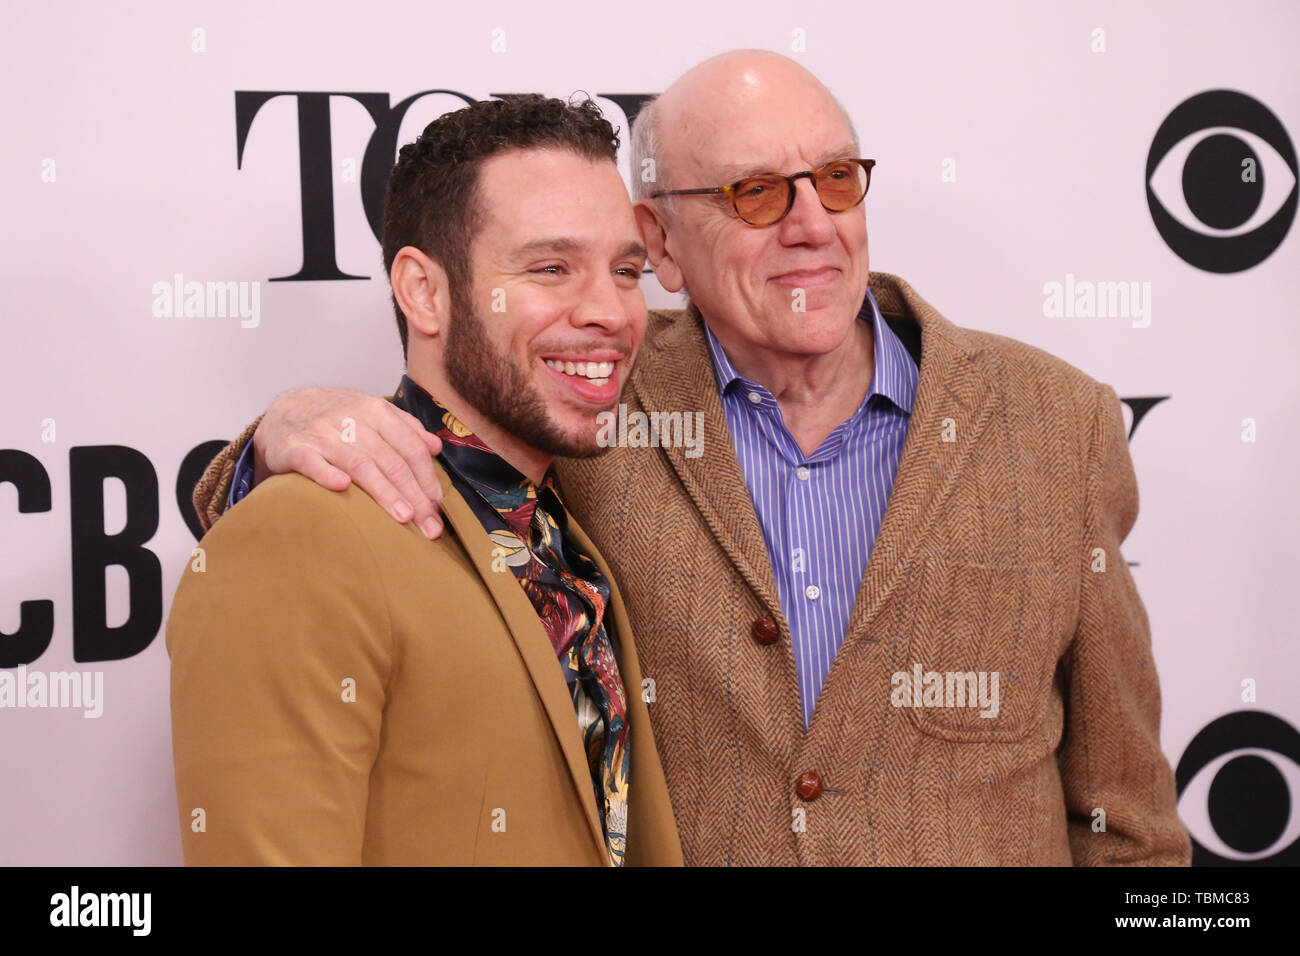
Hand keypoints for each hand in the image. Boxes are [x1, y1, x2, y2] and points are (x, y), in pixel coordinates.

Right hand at [252, 387, 445, 537]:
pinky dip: (327, 474)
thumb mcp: (371, 412)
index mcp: (376, 411)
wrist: (283, 410)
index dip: (427, 478)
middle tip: (430, 526)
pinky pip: (313, 463)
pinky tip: (343, 489)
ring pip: (360, 465)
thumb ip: (404, 427)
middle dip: (414, 496)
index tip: (438, 507)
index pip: (410, 448)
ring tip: (404, 518)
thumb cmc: (336, 417)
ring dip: (384, 492)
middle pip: (391, 461)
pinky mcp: (294, 448)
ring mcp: (322, 433)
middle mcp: (352, 419)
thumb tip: (435, 447)